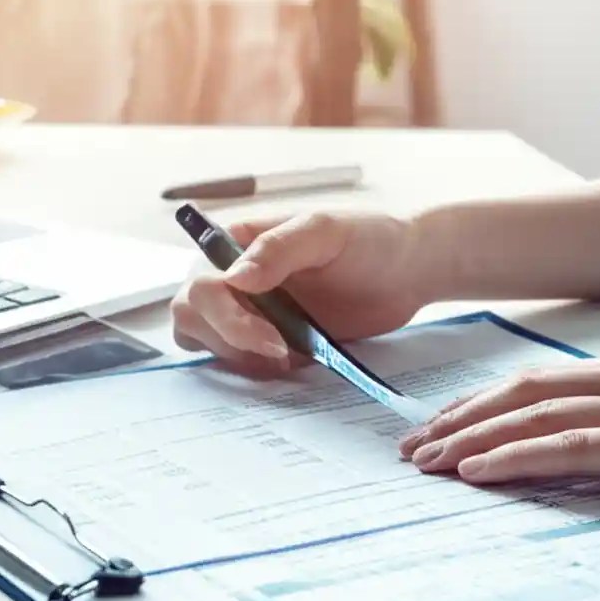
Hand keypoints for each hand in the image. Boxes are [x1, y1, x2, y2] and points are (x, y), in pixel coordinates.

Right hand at [170, 211, 431, 372]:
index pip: (201, 283)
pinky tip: (291, 365)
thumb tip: (234, 278)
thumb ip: (278, 248)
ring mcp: (249, 310)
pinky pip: (238, 359)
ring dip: (238, 357)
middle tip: (280, 353)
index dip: (224, 317)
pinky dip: (253, 369)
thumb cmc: (369, 238)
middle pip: (192, 315)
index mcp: (238, 243)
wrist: (407, 272)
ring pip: (206, 341)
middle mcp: (234, 277)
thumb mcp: (326, 231)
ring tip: (288, 358)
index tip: (272, 337)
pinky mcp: (268, 337)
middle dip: (229, 341)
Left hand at [398, 352, 599, 520]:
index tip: (441, 425)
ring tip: (427, 461)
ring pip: (540, 416)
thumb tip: (592, 443)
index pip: (541, 382)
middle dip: (461, 419)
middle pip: (526, 392)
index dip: (483, 403)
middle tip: (411, 447)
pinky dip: (520, 457)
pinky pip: (578, 448)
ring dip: (475, 439)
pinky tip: (480, 470)